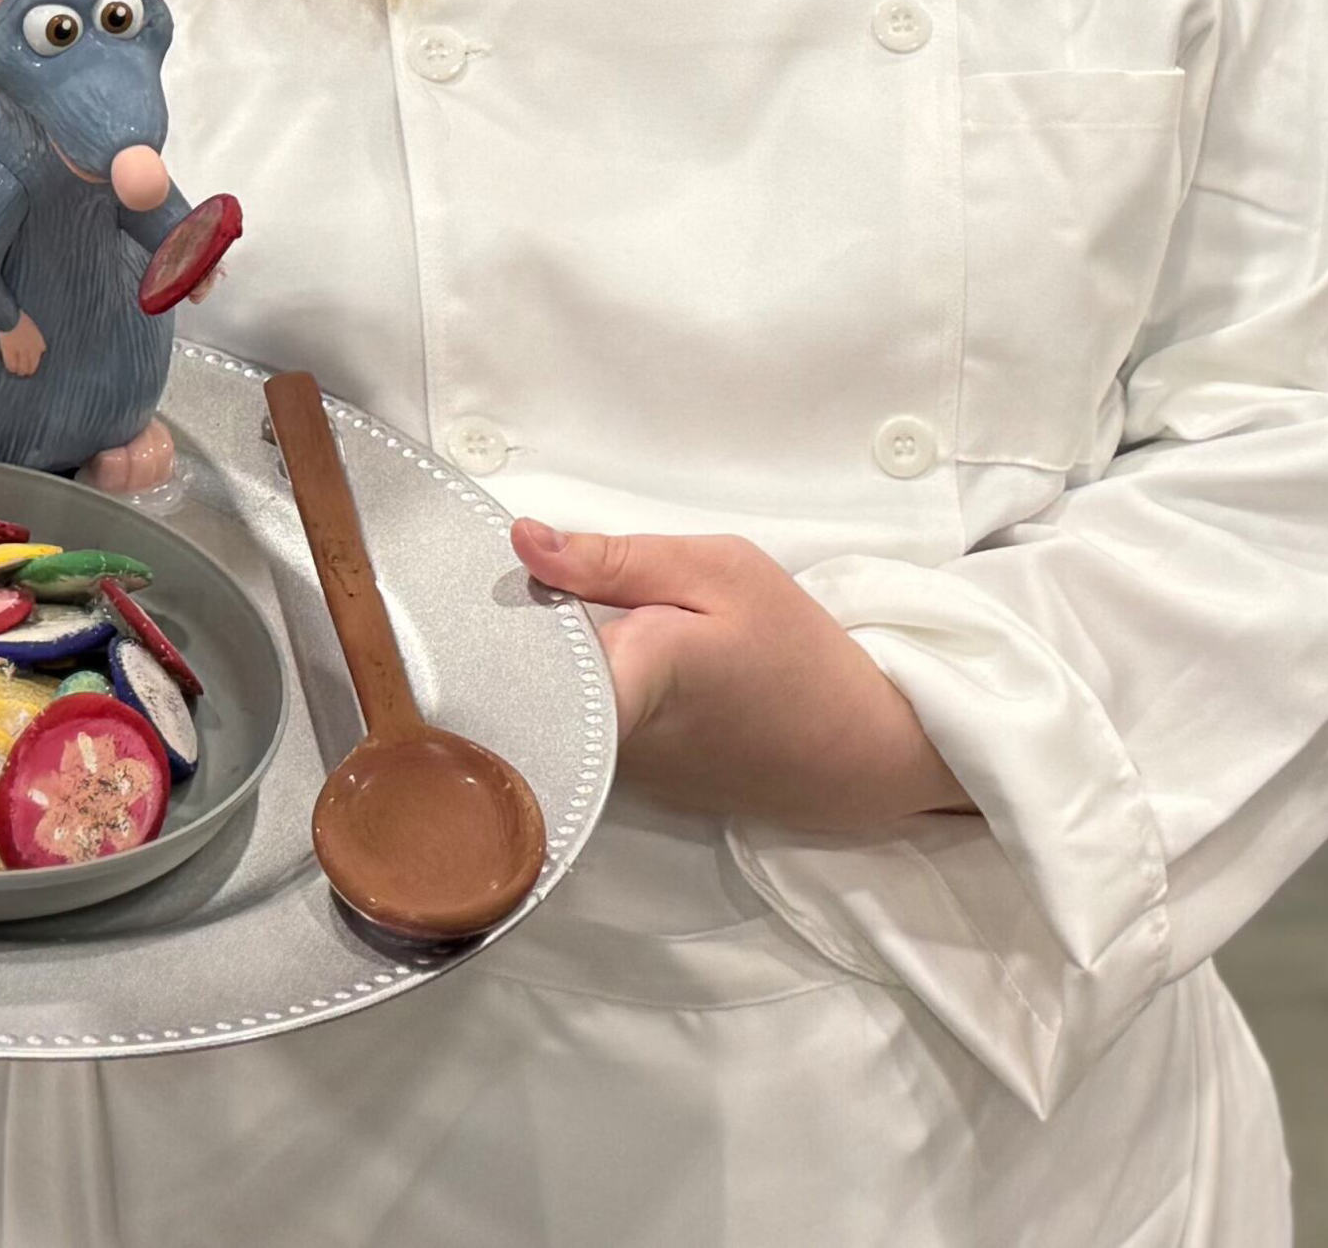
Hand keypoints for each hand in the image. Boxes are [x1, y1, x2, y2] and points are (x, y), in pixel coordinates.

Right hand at [0, 315, 44, 377]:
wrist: (9, 316)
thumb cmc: (20, 318)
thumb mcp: (33, 326)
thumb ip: (38, 338)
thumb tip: (42, 348)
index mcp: (38, 339)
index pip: (39, 355)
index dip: (35, 362)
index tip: (33, 366)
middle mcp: (31, 347)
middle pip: (32, 363)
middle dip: (29, 369)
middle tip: (26, 373)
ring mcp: (20, 350)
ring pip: (22, 366)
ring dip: (21, 370)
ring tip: (19, 373)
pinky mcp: (9, 351)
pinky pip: (11, 363)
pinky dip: (11, 367)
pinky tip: (11, 369)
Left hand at [509, 521, 966, 832]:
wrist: (854, 751)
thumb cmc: (792, 649)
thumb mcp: (719, 571)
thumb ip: (616, 558)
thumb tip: (522, 539)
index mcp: (626, 679)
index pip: (516, 658)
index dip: (490, 614)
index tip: (473, 579)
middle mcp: (604, 743)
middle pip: (522, 676)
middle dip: (514, 627)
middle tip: (522, 581)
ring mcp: (610, 775)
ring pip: (547, 702)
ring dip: (547, 658)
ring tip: (561, 616)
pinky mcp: (624, 787)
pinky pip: (576, 726)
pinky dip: (576, 690)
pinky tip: (597, 663)